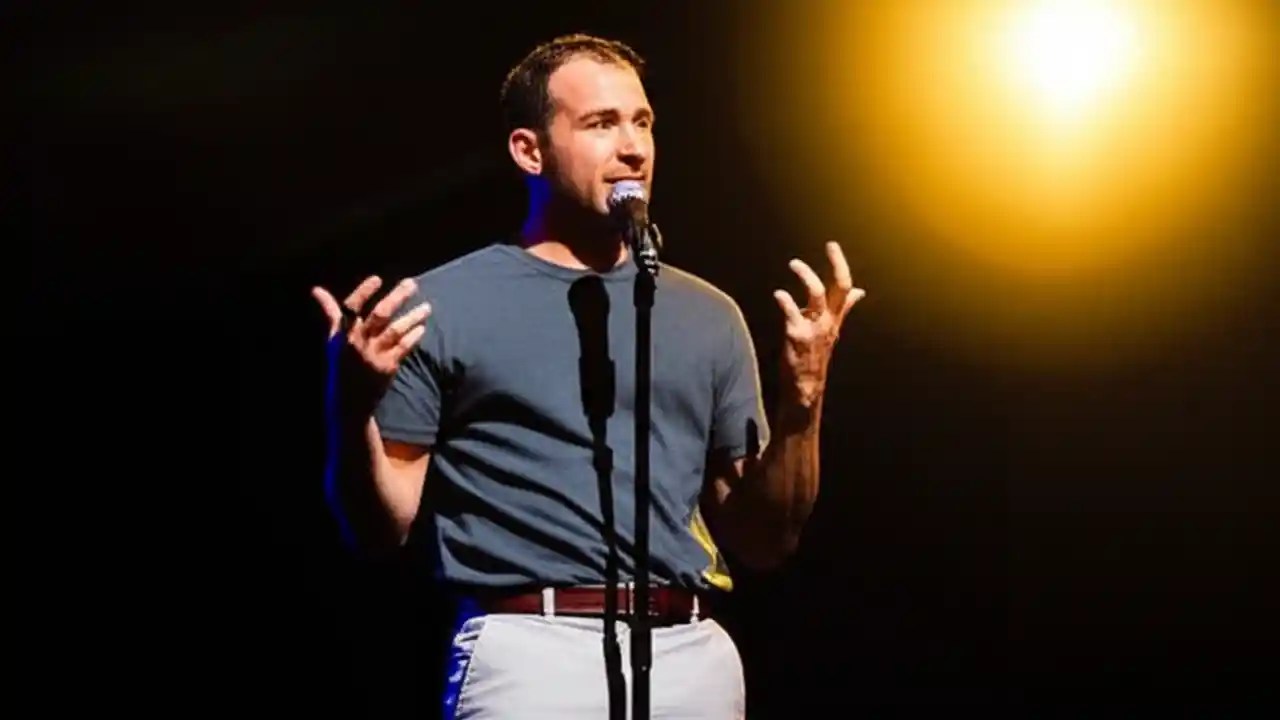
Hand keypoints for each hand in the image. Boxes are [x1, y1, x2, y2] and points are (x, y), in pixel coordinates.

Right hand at [311, 275, 431, 379]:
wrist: (349, 402)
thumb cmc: (340, 366)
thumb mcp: (332, 340)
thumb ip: (331, 313)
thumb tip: (317, 290)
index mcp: (342, 334)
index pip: (351, 308)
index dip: (363, 292)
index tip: (377, 279)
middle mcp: (358, 343)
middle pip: (380, 315)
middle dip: (397, 297)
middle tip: (412, 283)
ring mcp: (374, 355)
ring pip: (396, 330)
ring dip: (412, 317)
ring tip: (427, 307)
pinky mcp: (387, 367)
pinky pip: (403, 348)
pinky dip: (413, 337)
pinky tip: (422, 328)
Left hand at [773, 242, 865, 408]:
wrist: (806, 386)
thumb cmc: (815, 354)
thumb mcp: (833, 329)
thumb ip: (845, 309)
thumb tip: (860, 292)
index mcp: (835, 318)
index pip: (845, 287)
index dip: (840, 264)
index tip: (832, 246)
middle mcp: (827, 320)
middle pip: (839, 287)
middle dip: (837, 264)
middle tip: (830, 246)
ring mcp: (813, 328)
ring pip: (817, 295)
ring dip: (806, 276)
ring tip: (794, 263)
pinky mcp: (796, 336)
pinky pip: (792, 314)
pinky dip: (785, 301)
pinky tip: (778, 294)